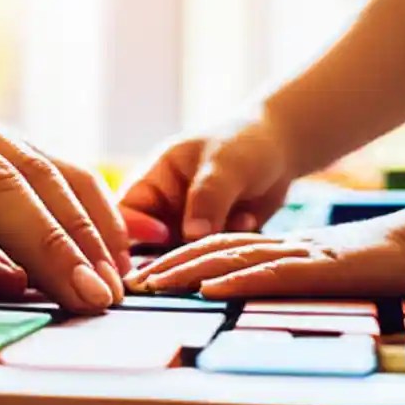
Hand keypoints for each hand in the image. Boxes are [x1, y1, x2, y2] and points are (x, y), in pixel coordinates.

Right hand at [119, 116, 296, 244]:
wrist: (280, 150)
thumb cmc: (245, 144)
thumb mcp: (224, 163)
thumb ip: (208, 197)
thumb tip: (192, 236)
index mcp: (152, 182)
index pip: (123, 213)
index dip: (133, 230)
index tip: (164, 234)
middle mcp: (163, 211)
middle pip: (145, 246)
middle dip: (172, 253)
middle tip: (199, 249)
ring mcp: (186, 231)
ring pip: (181, 259)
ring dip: (206, 250)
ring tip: (234, 223)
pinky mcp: (210, 246)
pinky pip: (211, 261)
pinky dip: (228, 248)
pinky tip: (250, 219)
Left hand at [124, 217, 404, 299]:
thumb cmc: (386, 268)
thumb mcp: (330, 276)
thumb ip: (296, 281)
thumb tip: (258, 298)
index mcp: (285, 251)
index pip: (223, 251)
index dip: (184, 260)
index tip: (148, 278)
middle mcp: (286, 249)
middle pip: (217, 251)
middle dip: (173, 265)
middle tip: (133, 282)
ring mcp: (303, 255)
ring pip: (236, 258)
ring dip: (191, 271)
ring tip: (155, 284)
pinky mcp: (324, 268)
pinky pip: (274, 272)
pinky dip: (239, 280)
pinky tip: (210, 288)